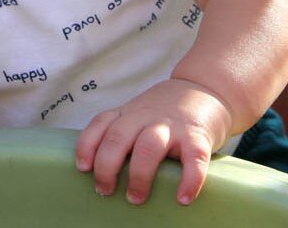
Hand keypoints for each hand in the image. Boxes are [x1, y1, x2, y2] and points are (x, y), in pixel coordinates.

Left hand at [75, 78, 232, 205]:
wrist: (204, 89)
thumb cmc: (164, 112)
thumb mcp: (137, 115)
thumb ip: (123, 133)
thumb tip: (104, 172)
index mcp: (127, 114)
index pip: (99, 124)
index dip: (87, 145)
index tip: (83, 168)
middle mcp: (145, 117)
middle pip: (118, 137)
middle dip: (106, 166)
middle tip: (104, 190)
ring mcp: (171, 125)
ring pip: (148, 146)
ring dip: (138, 174)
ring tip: (135, 198)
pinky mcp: (197, 136)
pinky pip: (193, 159)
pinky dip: (189, 180)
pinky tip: (183, 198)